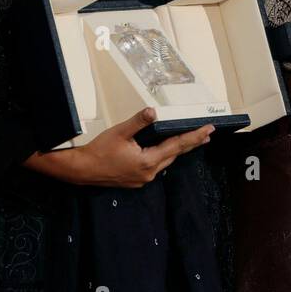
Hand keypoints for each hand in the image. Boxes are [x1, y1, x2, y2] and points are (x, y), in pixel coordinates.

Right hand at [30, 107, 213, 187]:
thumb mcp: (119, 132)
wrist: (82, 170)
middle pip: (175, 155)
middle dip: (191, 143)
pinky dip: (164, 155)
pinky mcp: (136, 180)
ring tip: (191, 140)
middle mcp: (149, 173)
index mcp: (148, 161)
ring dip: (178, 150)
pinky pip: (156, 166)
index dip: (194, 137)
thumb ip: (138, 121)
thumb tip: (153, 111)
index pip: (177, 146)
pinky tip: (166, 150)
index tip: (209, 131)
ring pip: (165, 161)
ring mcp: (143, 178)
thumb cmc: (99, 151)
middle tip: (206, 134)